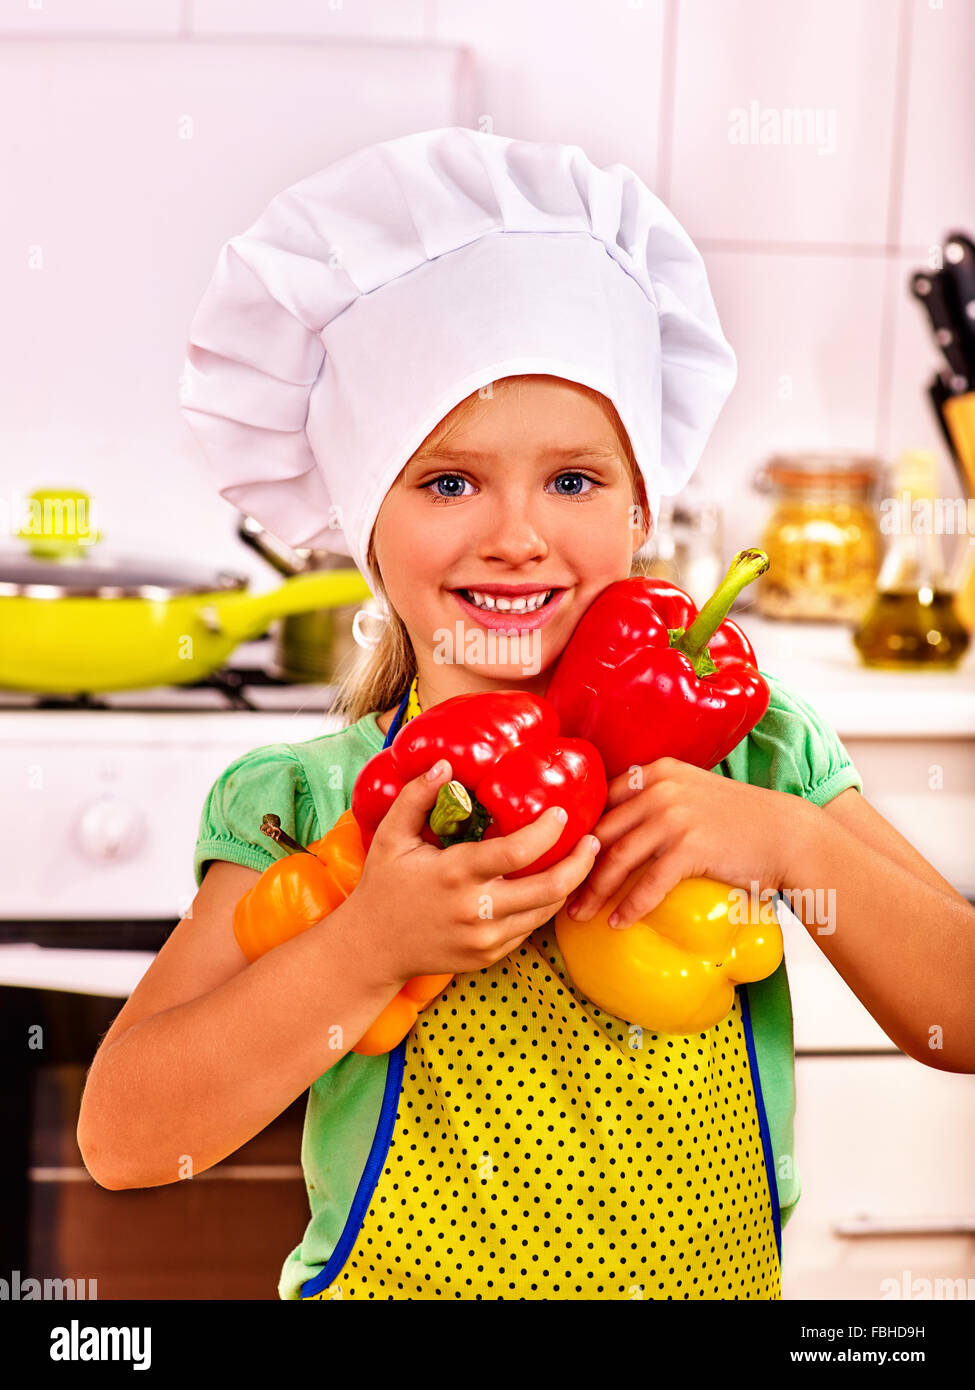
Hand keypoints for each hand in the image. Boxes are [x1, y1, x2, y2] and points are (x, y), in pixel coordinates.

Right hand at [352, 759, 600, 986]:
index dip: (546, 832)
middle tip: (592, 841)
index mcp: (455, 874)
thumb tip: (445, 764)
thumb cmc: (383, 886)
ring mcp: (485, 938)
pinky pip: (528, 929)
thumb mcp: (391, 836)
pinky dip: (543, 906)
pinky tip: (548, 886)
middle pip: (549, 889)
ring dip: (568, 885)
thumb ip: (416, 797)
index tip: (561, 814)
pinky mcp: (489, 955)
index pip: (516, 852)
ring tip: (579, 861)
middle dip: (580, 864)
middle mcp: (476, 910)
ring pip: (545, 912)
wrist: (372, 949)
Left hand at [564, 757, 806, 929]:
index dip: (579, 834)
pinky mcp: (691, 847)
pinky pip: (650, 883)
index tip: (563, 858)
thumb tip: (614, 830)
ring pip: (619, 860)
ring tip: (580, 915)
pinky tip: (618, 923)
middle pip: (603, 833)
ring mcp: (675, 817)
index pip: (602, 802)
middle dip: (577, 867)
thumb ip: (655, 800)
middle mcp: (661, 789)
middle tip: (559, 894)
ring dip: (595, 892)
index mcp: (656, 772)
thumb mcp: (691, 793)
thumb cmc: (737, 820)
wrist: (786, 834)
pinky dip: (630, 906)